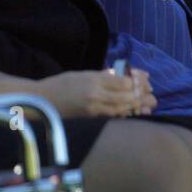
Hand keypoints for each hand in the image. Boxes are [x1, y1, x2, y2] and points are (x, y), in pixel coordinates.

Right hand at [35, 69, 156, 118]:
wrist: (40, 100)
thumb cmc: (60, 84)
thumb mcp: (82, 74)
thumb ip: (102, 76)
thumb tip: (122, 76)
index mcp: (92, 79)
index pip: (122, 81)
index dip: (136, 81)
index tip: (145, 79)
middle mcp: (94, 94)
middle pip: (125, 96)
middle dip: (140, 95)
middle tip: (150, 93)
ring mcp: (92, 107)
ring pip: (121, 108)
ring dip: (135, 106)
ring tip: (147, 104)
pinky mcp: (89, 117)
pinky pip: (111, 115)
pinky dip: (124, 113)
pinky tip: (132, 112)